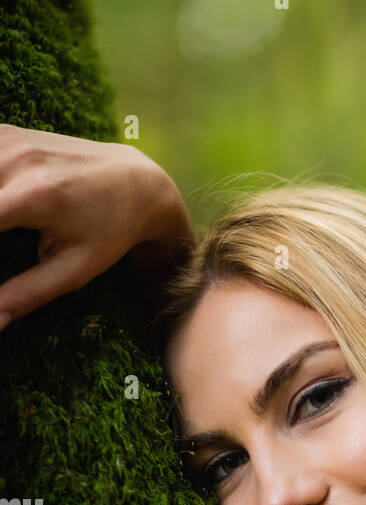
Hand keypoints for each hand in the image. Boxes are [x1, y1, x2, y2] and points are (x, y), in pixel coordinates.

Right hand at [0, 123, 193, 328]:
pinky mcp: (6, 131)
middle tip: (5, 243)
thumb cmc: (108, 233)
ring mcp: (10, 139)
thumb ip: (27, 295)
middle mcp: (17, 159)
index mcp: (33, 197)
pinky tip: (2, 210)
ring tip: (5, 231)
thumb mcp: (73, 271)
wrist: (135, 183)